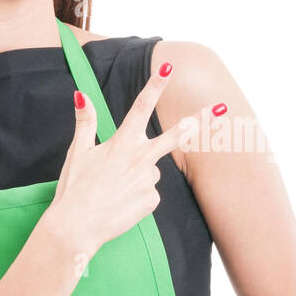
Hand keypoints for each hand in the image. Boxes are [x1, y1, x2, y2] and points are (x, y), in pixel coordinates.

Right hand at [46, 58, 213, 256]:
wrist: (76, 228)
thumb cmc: (74, 189)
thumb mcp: (77, 152)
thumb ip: (85, 122)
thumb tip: (82, 95)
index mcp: (122, 143)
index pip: (141, 107)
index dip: (155, 85)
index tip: (169, 67)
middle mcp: (140, 159)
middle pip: (175, 135)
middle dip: (199, 121)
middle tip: (221, 109)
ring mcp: (149, 181)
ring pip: (151, 170)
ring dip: (137, 175)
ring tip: (112, 190)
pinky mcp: (152, 201)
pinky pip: (149, 193)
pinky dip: (137, 196)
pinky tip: (120, 204)